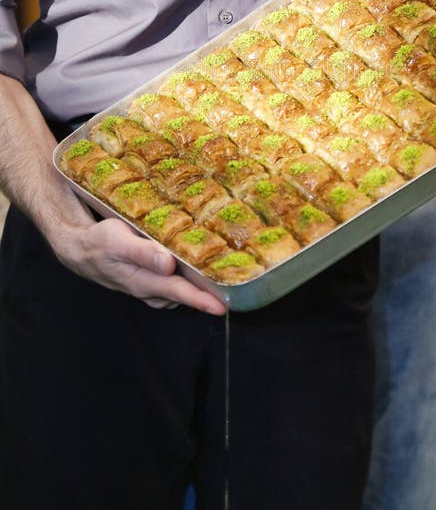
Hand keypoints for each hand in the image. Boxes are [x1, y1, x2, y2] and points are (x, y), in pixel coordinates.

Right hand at [56, 216, 226, 313]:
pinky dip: (190, 276)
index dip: (202, 299)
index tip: (223, 306)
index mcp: (146, 281)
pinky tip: (201, 262)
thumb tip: (168, 264)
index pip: (180, 292)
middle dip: (212, 294)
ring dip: (204, 286)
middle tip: (240, 289)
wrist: (83, 249)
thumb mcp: (119, 242)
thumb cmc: (102, 242)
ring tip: (228, 273)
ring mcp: (154, 287)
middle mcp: (153, 289)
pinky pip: (177, 282)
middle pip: (187, 294)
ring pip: (184, 289)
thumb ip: (144, 253)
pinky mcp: (154, 279)